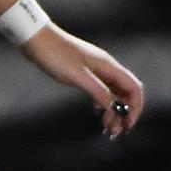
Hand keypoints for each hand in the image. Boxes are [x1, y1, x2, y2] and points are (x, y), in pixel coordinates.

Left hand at [28, 23, 146, 137]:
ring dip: (113, 109)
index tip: (127, 125)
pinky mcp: (84, 72)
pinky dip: (102, 102)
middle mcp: (106, 67)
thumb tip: (115, 108)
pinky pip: (101, 89)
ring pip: (113, 92)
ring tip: (107, 126)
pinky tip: (97, 111)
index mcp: (109, 66)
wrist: (36, 39)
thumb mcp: (79, 77)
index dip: (135, 108)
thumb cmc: (55, 54)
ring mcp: (96, 69)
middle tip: (114, 131)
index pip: (134, 88)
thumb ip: (99, 92)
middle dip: (124, 113)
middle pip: (125, 92)